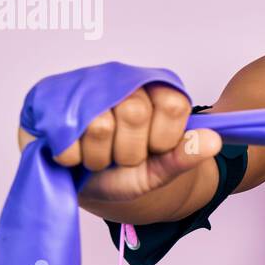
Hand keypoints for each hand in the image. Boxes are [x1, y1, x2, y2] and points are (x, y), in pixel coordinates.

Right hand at [16, 82, 221, 201]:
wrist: (82, 184)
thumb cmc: (124, 173)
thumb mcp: (159, 170)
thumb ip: (185, 156)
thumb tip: (214, 141)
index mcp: (156, 91)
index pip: (172, 105)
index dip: (163, 140)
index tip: (154, 150)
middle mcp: (122, 80)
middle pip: (135, 112)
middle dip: (129, 151)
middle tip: (121, 157)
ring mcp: (84, 85)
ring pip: (99, 125)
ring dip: (99, 156)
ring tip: (97, 157)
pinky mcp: (49, 98)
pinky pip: (66, 137)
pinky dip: (72, 158)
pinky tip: (74, 155)